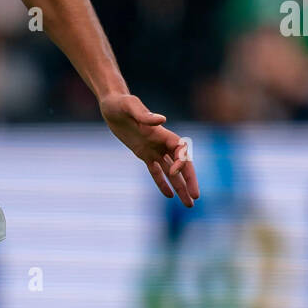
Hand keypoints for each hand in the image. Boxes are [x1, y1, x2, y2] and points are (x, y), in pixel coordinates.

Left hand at [99, 92, 199, 207]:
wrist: (111, 105)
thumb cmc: (121, 103)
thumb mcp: (130, 106)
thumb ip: (145, 114)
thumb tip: (162, 120)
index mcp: (162, 133)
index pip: (181, 150)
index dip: (182, 162)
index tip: (174, 171)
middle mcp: (161, 142)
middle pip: (181, 164)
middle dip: (189, 180)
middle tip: (195, 197)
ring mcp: (153, 149)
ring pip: (171, 171)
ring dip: (180, 186)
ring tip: (188, 204)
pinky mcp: (143, 154)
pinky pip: (155, 171)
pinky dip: (162, 183)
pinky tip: (169, 196)